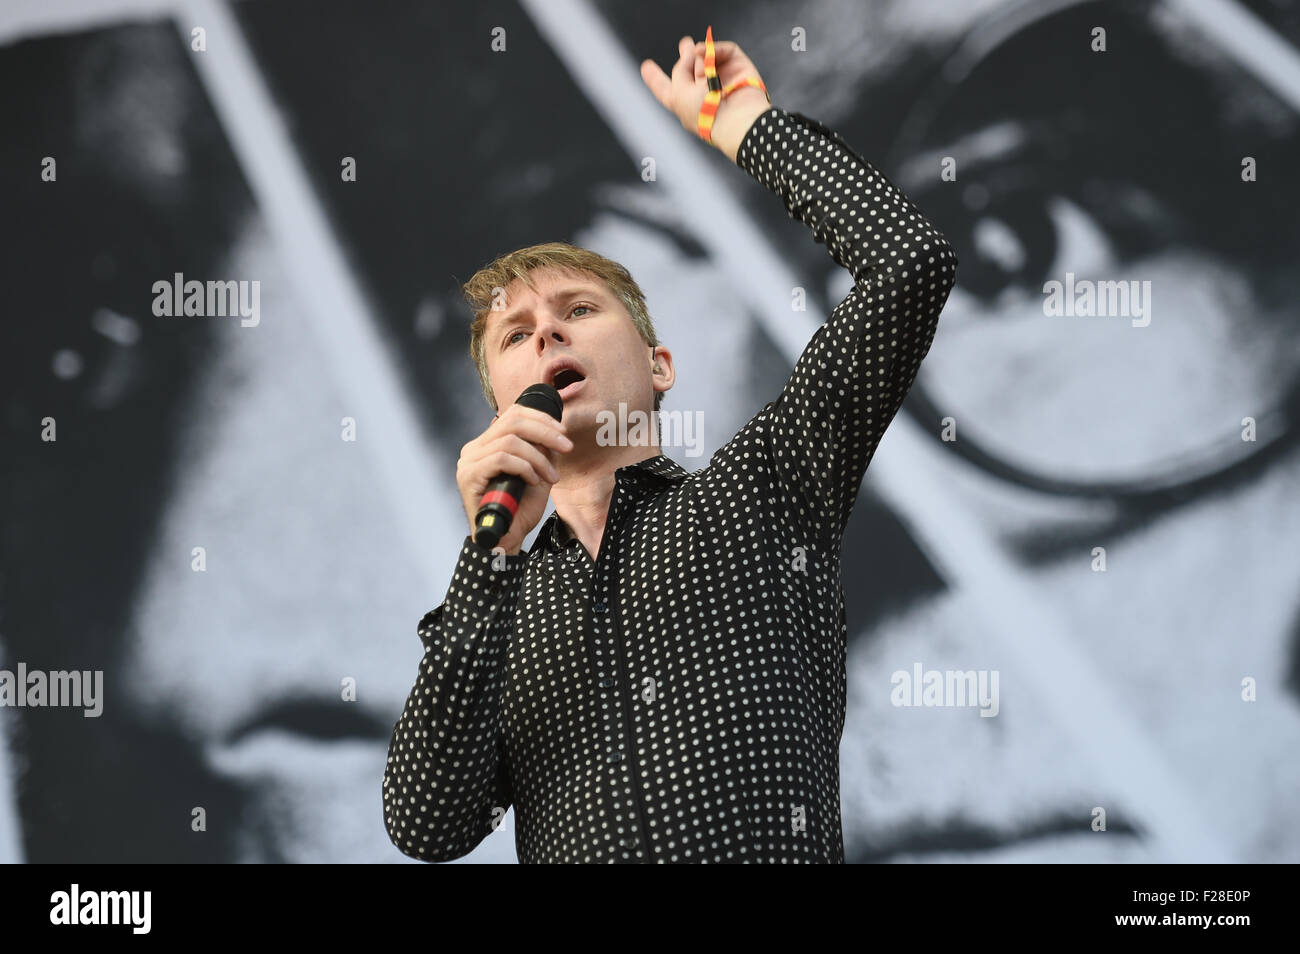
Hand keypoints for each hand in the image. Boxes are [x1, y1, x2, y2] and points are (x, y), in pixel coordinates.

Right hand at [456, 405, 572, 554]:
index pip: (513, 414)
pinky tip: (533, 481)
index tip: (563, 433)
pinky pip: (501, 459)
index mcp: (487, 444)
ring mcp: (468, 461)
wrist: (506, 539)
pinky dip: (524, 468)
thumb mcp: (538, 473)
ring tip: (551, 476)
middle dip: (545, 432)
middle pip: (512, 422)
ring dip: (538, 458)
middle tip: (566, 447)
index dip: (541, 419)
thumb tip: (555, 430)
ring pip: (510, 441)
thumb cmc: (520, 509)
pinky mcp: (469, 475)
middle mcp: (474, 449)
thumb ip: (541, 450)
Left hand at [640, 34, 771, 160]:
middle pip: (691, 71)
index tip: (646, 66)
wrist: (736, 118)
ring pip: (707, 58)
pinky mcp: (739, 69)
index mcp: (684, 104)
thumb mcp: (676, 94)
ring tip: (698, 58)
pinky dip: (716, 49)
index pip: (666, 90)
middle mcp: (702, 92)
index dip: (655, 79)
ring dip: (699, 55)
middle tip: (685, 43)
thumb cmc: (703, 112)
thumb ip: (679, 68)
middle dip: (687, 57)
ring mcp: (723, 80)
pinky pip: (725, 51)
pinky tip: (707, 51)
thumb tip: (695, 51)